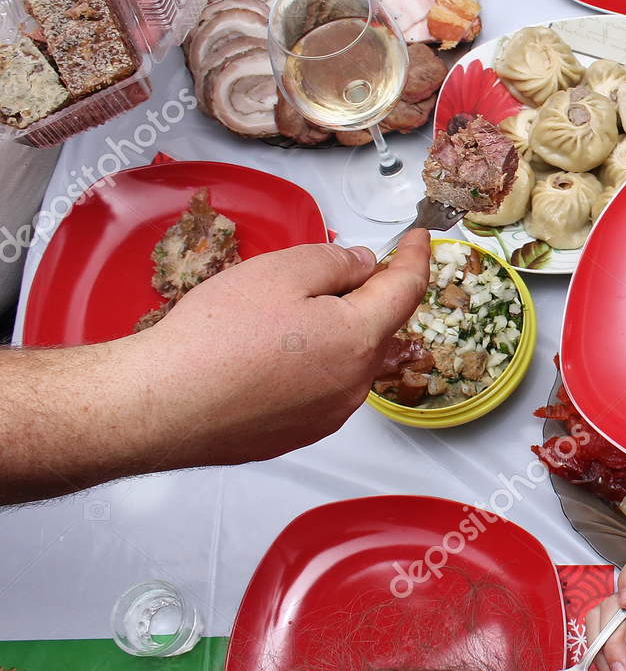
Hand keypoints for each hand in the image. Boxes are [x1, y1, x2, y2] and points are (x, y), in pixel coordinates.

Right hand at [121, 230, 429, 469]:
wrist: (160, 406)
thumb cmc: (215, 336)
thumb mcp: (281, 271)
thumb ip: (335, 261)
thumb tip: (364, 266)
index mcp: (360, 338)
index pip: (407, 290)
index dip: (416, 257)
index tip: (420, 238)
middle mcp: (355, 383)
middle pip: (380, 328)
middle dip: (370, 296)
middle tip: (342, 270)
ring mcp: (329, 413)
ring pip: (351, 361)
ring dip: (338, 332)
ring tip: (291, 314)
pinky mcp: (299, 432)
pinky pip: (322, 388)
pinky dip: (313, 363)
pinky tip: (272, 354)